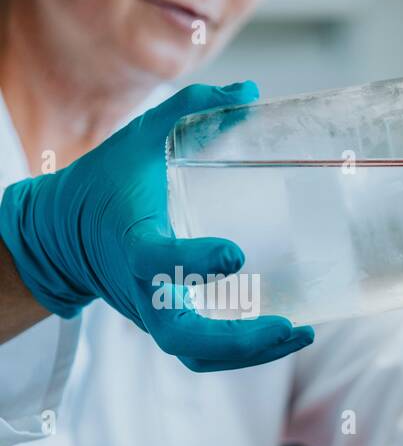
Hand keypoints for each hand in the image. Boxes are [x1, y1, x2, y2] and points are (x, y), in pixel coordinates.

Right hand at [0, 82, 312, 370]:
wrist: (60, 232)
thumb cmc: (106, 182)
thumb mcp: (142, 138)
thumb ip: (192, 111)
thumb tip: (251, 91)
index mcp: (130, 242)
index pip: (156, 260)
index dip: (192, 263)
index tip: (234, 255)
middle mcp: (139, 288)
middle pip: (183, 334)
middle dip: (237, 339)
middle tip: (289, 325)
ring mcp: (150, 312)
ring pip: (196, 352)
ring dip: (249, 354)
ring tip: (299, 335)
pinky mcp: (161, 323)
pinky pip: (200, 352)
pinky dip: (239, 354)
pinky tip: (283, 338)